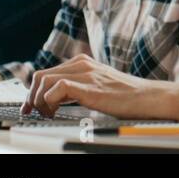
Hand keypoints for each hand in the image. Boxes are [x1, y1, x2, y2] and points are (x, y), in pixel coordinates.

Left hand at [23, 54, 165, 118]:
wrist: (148, 98)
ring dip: (38, 100)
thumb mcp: (99, 85)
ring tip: (47, 114)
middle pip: (40, 75)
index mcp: (83, 63)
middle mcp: (81, 64)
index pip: (46, 72)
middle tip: (33, 113)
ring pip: (43, 80)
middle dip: (31, 96)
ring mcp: (85, 74)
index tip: (31, 107)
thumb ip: (81, 85)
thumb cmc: (127, 96)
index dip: (34, 91)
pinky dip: (48, 102)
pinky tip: (55, 112)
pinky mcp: (88, 86)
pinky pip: (56, 88)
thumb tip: (59, 96)